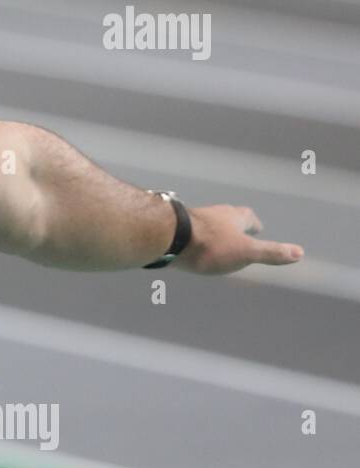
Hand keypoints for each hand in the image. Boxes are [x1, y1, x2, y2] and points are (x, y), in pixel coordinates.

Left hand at [173, 204, 303, 274]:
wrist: (168, 238)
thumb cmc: (210, 245)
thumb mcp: (246, 252)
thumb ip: (271, 253)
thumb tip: (299, 253)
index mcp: (232, 217)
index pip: (247, 216)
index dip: (253, 222)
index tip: (257, 227)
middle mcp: (212, 214)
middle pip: (226, 217)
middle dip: (233, 225)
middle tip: (237, 231)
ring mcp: (191, 220)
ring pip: (205, 224)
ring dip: (212, 231)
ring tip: (213, 240)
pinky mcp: (173, 230)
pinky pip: (186, 233)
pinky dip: (192, 238)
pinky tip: (186, 246)